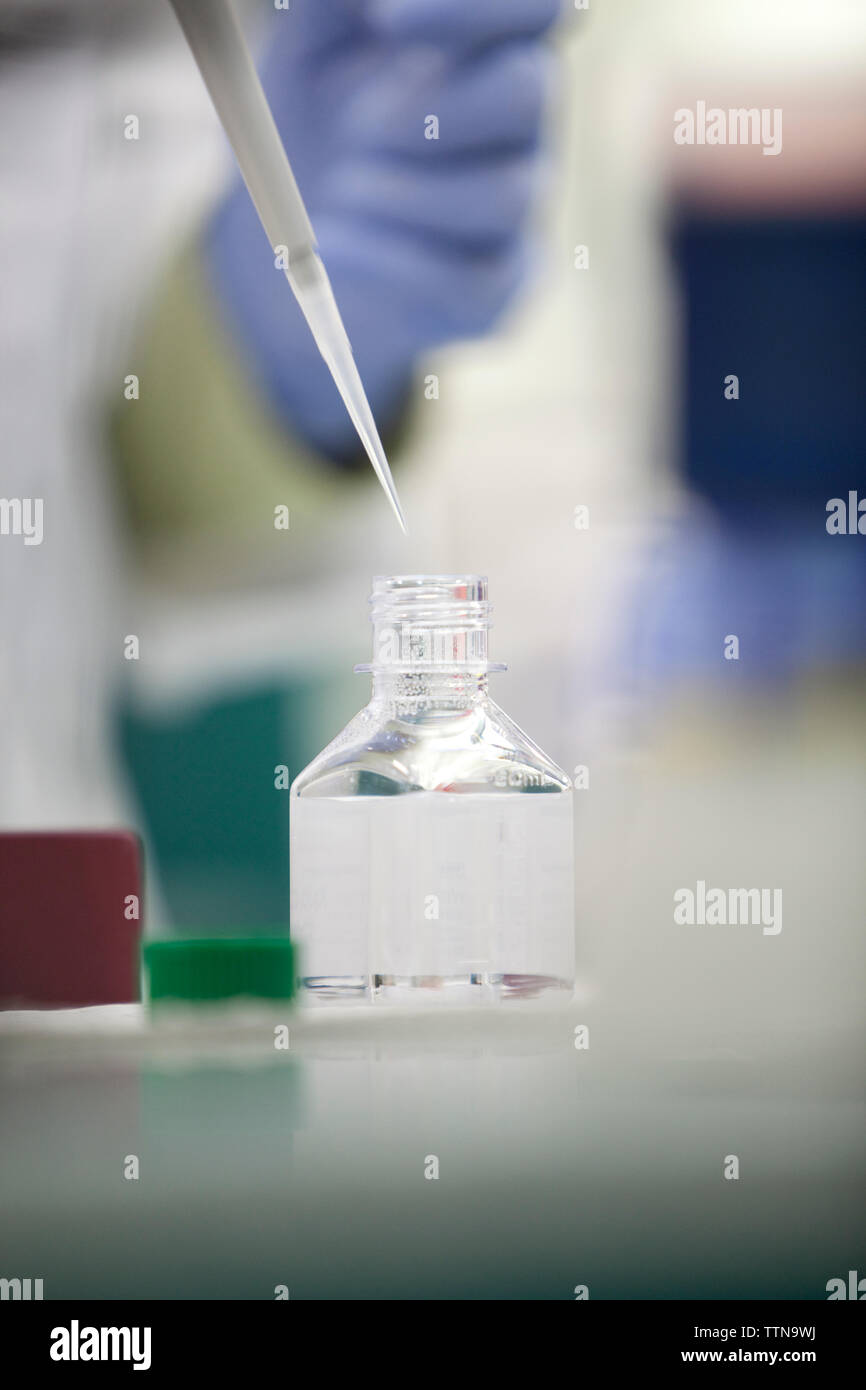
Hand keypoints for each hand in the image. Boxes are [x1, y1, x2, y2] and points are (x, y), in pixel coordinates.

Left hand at [206, 0, 560, 457]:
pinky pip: (464, 278)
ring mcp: (516, 211)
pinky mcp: (494, 289)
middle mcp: (522, 127)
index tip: (380, 21)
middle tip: (353, 126)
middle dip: (434, 107)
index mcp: (492, 50)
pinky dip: (384, 257)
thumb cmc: (315, 128)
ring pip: (505, 196)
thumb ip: (334, 5)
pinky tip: (332, 243)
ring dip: (404, 192)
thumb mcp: (309, 52)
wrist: (296, 248)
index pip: (535, 8)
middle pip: (532, 93)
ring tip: (338, 190)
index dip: (471, 8)